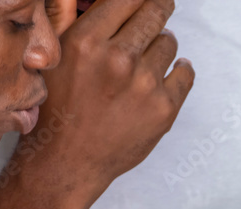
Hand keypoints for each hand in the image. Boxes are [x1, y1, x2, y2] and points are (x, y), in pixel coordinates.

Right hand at [24, 0, 194, 208]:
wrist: (68, 161)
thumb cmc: (59, 109)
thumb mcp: (55, 56)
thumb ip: (72, 17)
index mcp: (87, 40)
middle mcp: (118, 59)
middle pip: (155, 12)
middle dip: (158, 9)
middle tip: (159, 9)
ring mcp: (144, 85)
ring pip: (169, 42)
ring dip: (161, 46)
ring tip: (145, 61)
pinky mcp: (164, 108)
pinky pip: (185, 72)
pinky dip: (179, 70)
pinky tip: (169, 73)